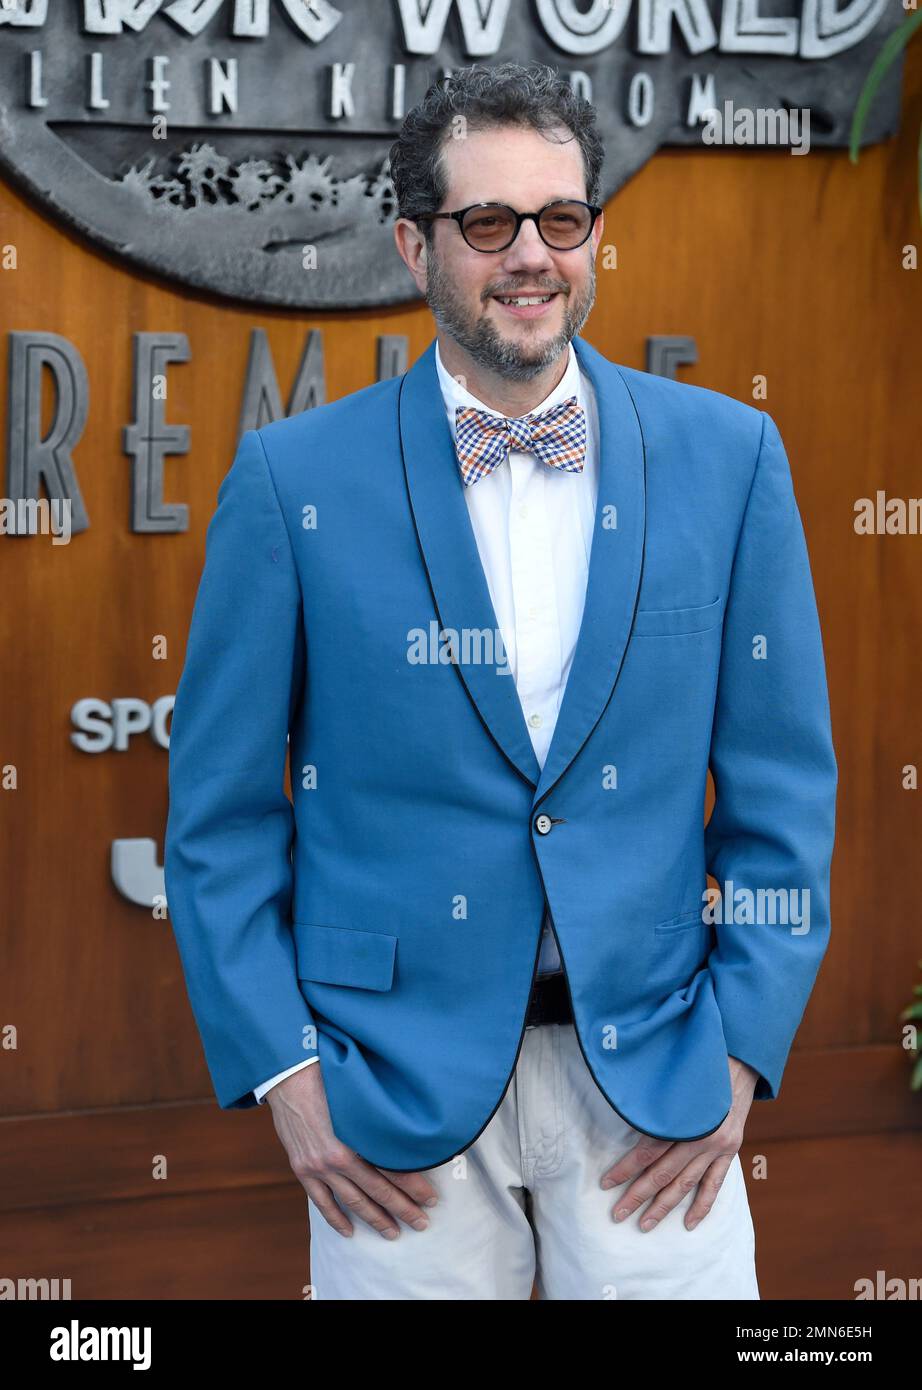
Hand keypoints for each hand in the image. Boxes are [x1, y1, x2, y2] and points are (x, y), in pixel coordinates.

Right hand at [266, 1061, 438, 1238]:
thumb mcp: (360, 1097)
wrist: (289, 1075)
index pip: (394, 1170)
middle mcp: (339, 1156)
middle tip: (422, 1223)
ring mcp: (319, 1166)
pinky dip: (336, 1218)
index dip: (415, 1187)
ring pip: (353, 1201)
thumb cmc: (330, 1079)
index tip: (431, 1199)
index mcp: (358, 1136)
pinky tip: (349, 1232)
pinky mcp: (303, 1169)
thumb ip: (380, 1121)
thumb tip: (410, 1135)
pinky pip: (321, 1202)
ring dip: (375, 1219)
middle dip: (403, 1209)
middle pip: (378, 1190)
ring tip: (393, 1232)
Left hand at [599, 1055, 758, 1231]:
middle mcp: (702, 1135)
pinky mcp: (730, 1150)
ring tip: (645, 1224)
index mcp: (684, 1117)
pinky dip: (702, 1205)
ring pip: (686, 1183)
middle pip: (664, 1172)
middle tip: (618, 1213)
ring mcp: (718, 1145)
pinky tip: (689, 1223)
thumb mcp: (673, 1079)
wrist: (740, 1059)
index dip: (625, 1169)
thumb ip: (655, 1104)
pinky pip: (715, 1183)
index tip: (606, 1183)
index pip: (648, 1150)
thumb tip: (624, 1118)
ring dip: (664, 1206)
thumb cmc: (699, 1065)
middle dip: (638, 1195)